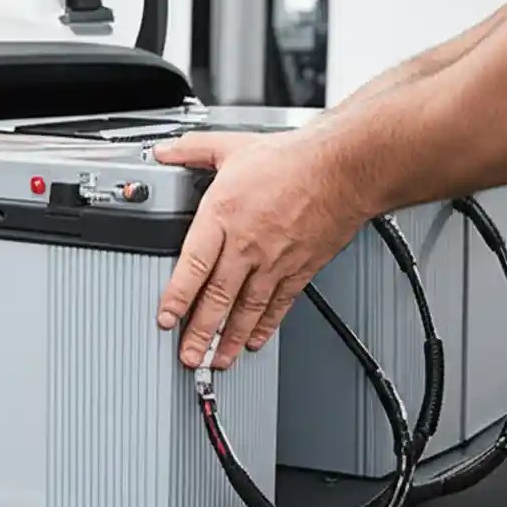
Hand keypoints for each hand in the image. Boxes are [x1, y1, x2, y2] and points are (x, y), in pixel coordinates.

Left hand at [153, 130, 370, 368]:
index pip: (194, 266)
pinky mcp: (299, 269)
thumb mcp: (229, 146)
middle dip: (200, 333)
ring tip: (218, 360)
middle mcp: (247, 245)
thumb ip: (191, 150)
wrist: (343, 168)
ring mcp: (274, 261)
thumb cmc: (291, 159)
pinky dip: (265, 326)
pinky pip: (279, 305)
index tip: (166, 320)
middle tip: (187, 357)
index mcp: (223, 216)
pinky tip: (255, 340)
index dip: (177, 298)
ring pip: (247, 309)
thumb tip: (162, 151)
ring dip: (230, 339)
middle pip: (218, 298)